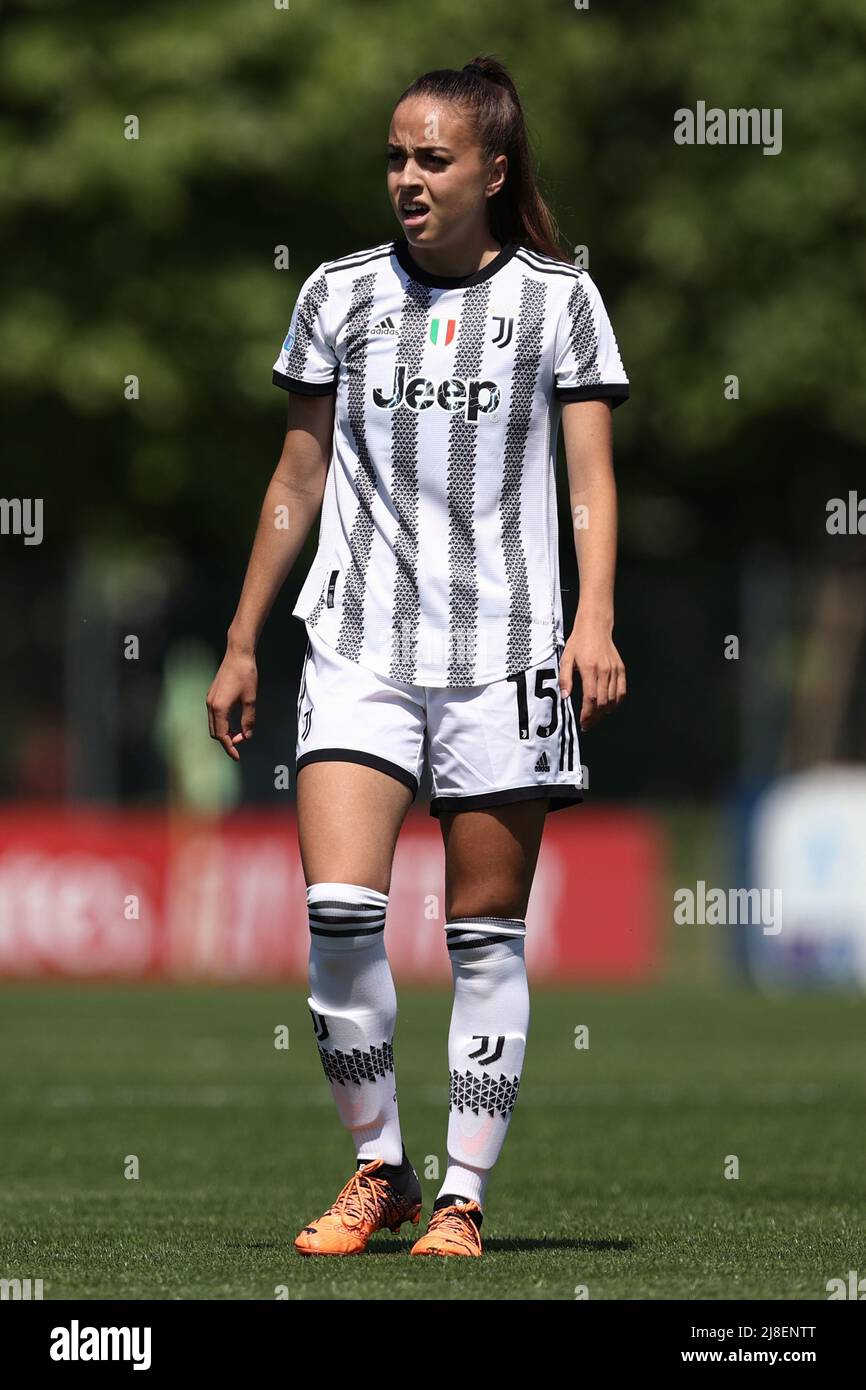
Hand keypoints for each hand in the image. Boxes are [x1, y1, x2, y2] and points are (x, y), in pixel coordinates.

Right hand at [206, 647, 257, 760]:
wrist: (238, 654)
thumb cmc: (246, 675)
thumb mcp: (251, 699)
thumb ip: (248, 720)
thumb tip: (247, 736)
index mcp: (219, 708)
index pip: (222, 735)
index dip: (230, 747)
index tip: (237, 757)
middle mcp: (210, 705)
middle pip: (215, 732)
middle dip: (227, 740)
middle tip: (243, 741)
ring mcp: (210, 699)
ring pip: (214, 724)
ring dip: (225, 732)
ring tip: (240, 734)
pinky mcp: (212, 695)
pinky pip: (214, 715)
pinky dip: (223, 723)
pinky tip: (235, 722)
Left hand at [558, 613, 625, 731]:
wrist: (595, 627)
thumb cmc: (579, 642)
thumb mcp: (566, 658)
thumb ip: (565, 678)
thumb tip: (565, 696)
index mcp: (589, 669)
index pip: (591, 698)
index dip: (587, 714)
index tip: (583, 722)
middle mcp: (604, 671)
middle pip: (602, 702)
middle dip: (595, 717)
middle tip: (588, 724)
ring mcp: (615, 670)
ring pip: (613, 699)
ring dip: (604, 712)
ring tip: (596, 717)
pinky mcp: (621, 669)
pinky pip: (622, 691)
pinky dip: (617, 702)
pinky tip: (609, 707)